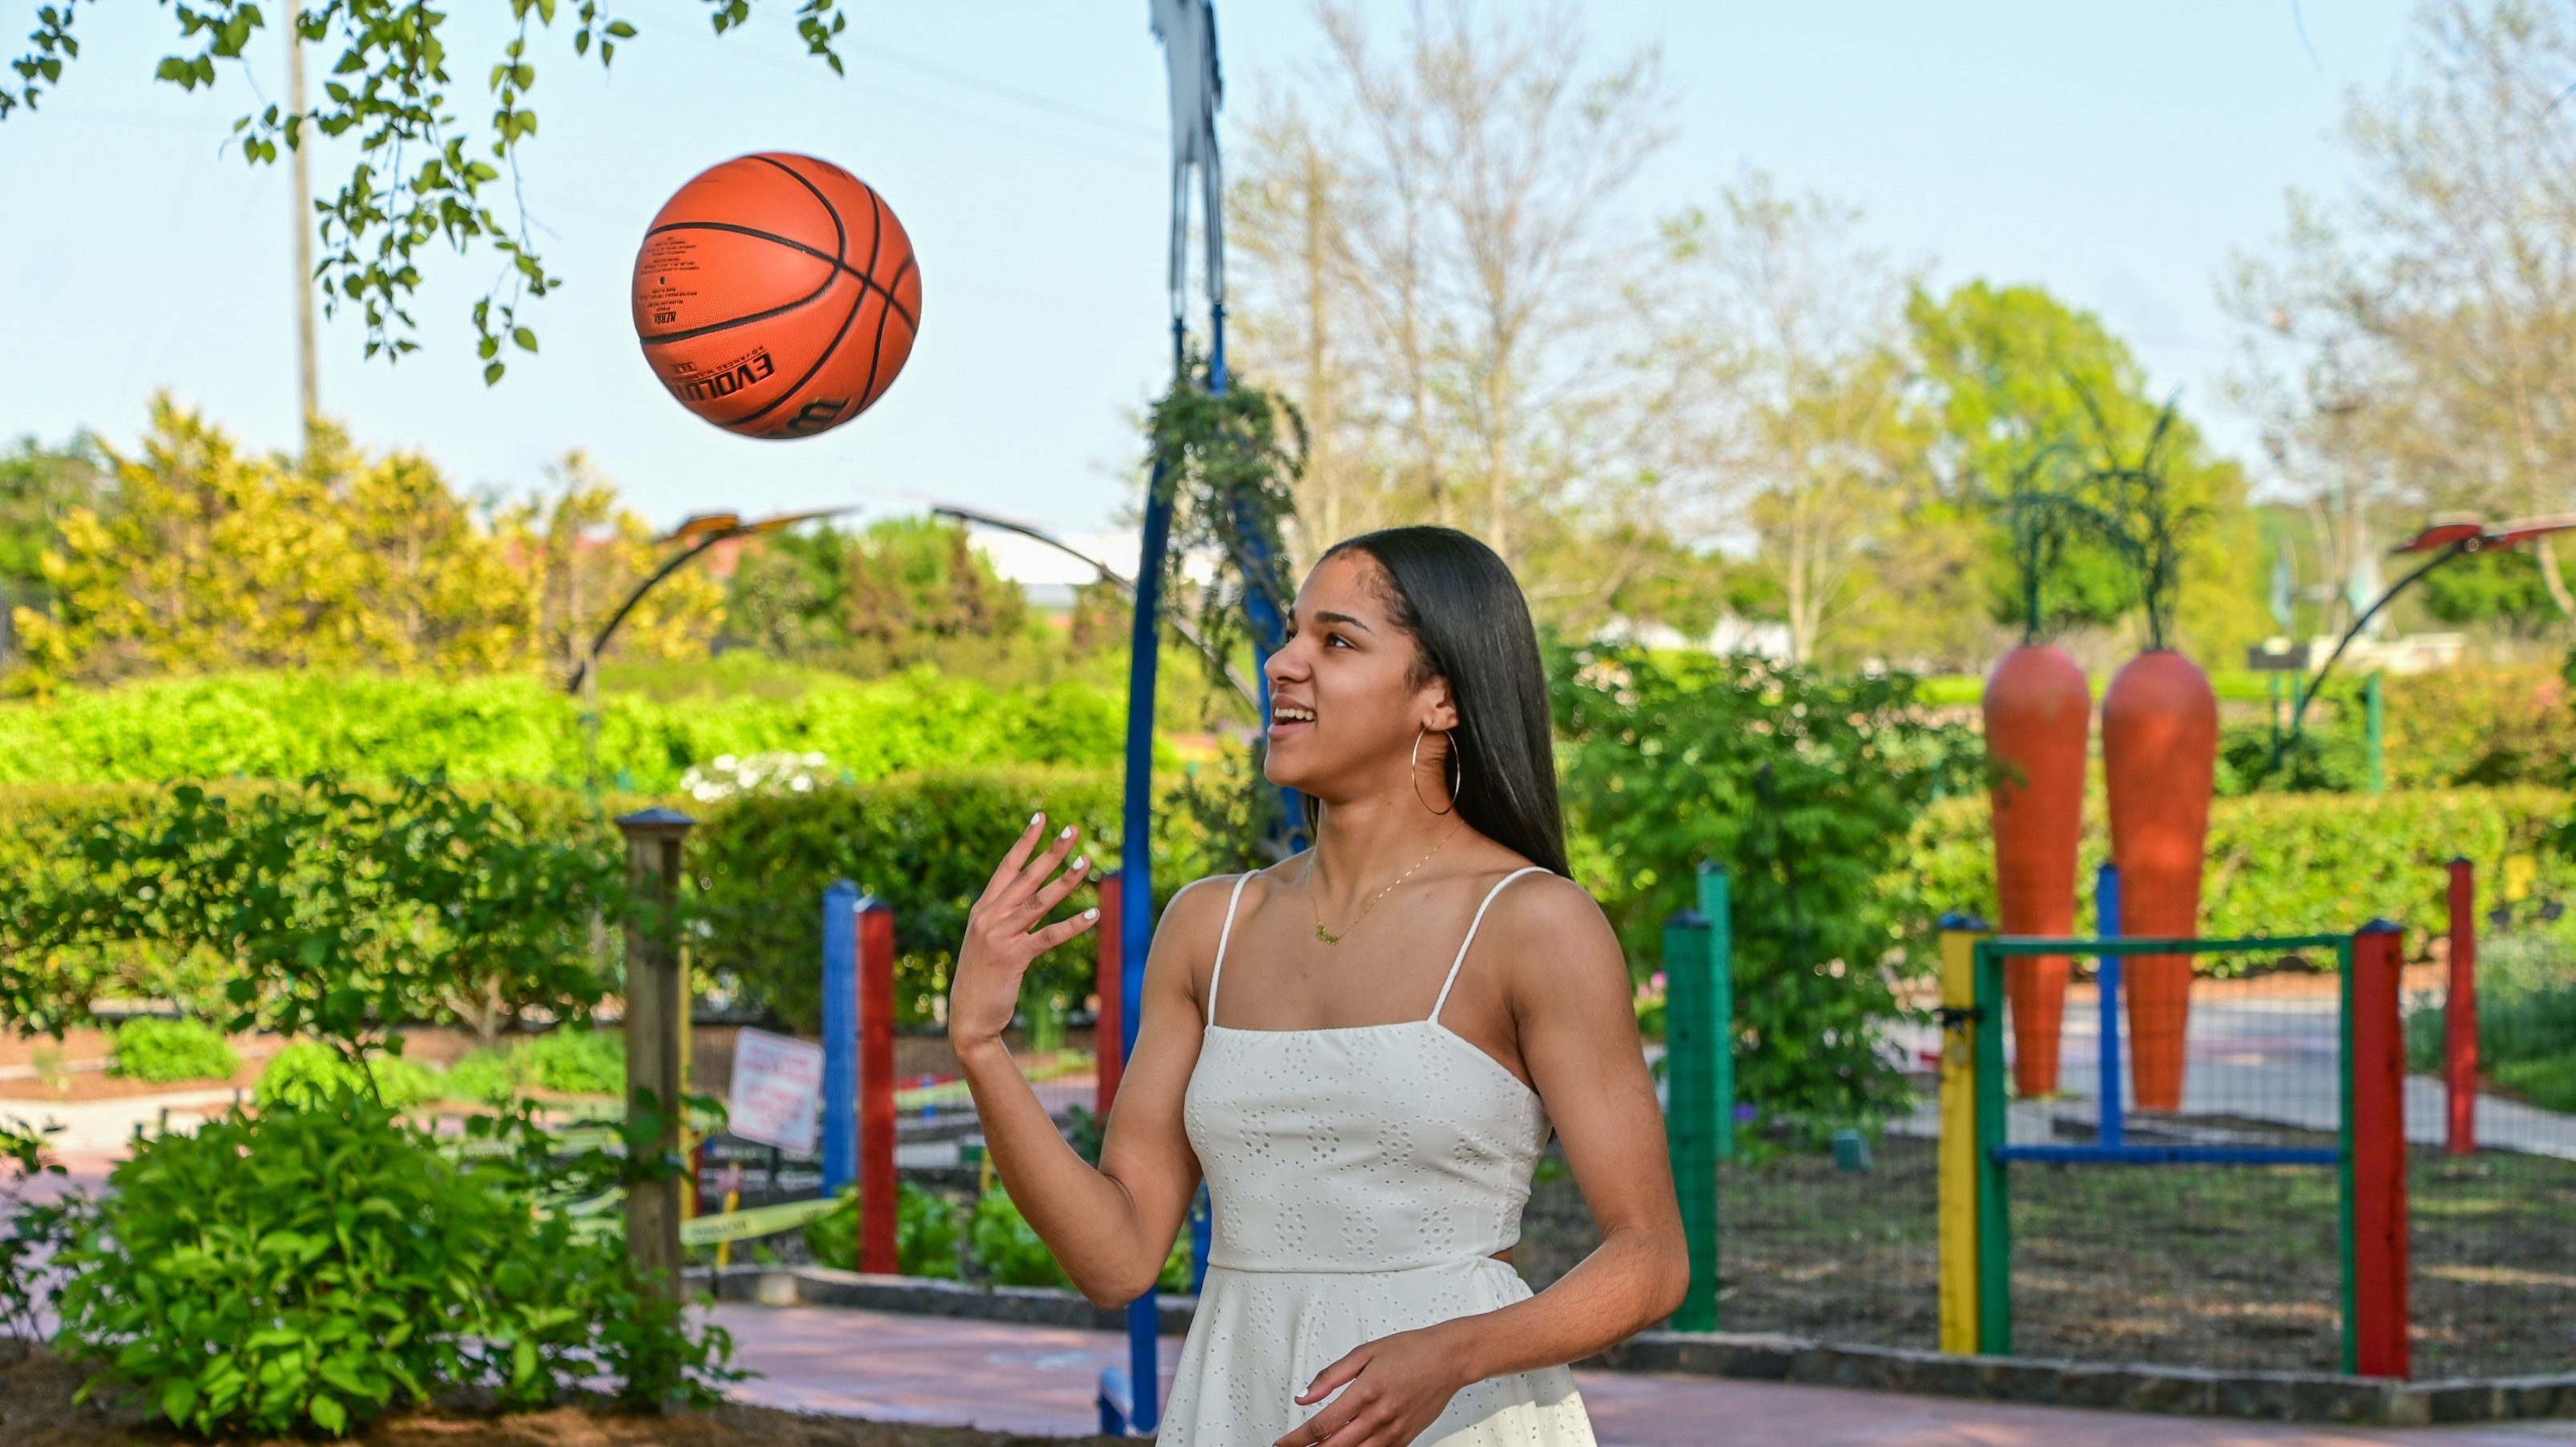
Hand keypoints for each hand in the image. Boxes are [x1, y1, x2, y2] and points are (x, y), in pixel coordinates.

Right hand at [948, 811, 1096, 1052]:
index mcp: (983, 909)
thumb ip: (1008, 918)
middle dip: (1051, 851)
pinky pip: (1049, 936)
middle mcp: (989, 916)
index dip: (1026, 841)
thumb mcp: (989, 941)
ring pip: (1039, 901)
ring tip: (1087, 861)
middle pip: (1026, 876)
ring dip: (1066, 880)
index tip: (1041, 816)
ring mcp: (999, 935)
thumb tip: (1033, 900)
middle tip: (1073, 829)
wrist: (969, 1018)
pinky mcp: (1013, 957)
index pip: (1007, 866)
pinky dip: (1074, 925)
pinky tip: (1094, 914)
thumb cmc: (982, 979)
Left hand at [1277, 1326, 1468, 1446]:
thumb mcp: (1365, 1353)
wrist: (1450, 1359)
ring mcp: (1393, 1431)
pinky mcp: (1405, 1438)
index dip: (1297, 1439)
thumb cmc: (1412, 1351)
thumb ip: (1330, 1376)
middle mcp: (1378, 1416)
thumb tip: (1304, 1395)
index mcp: (1365, 1392)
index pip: (1321, 1425)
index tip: (1283, 1443)